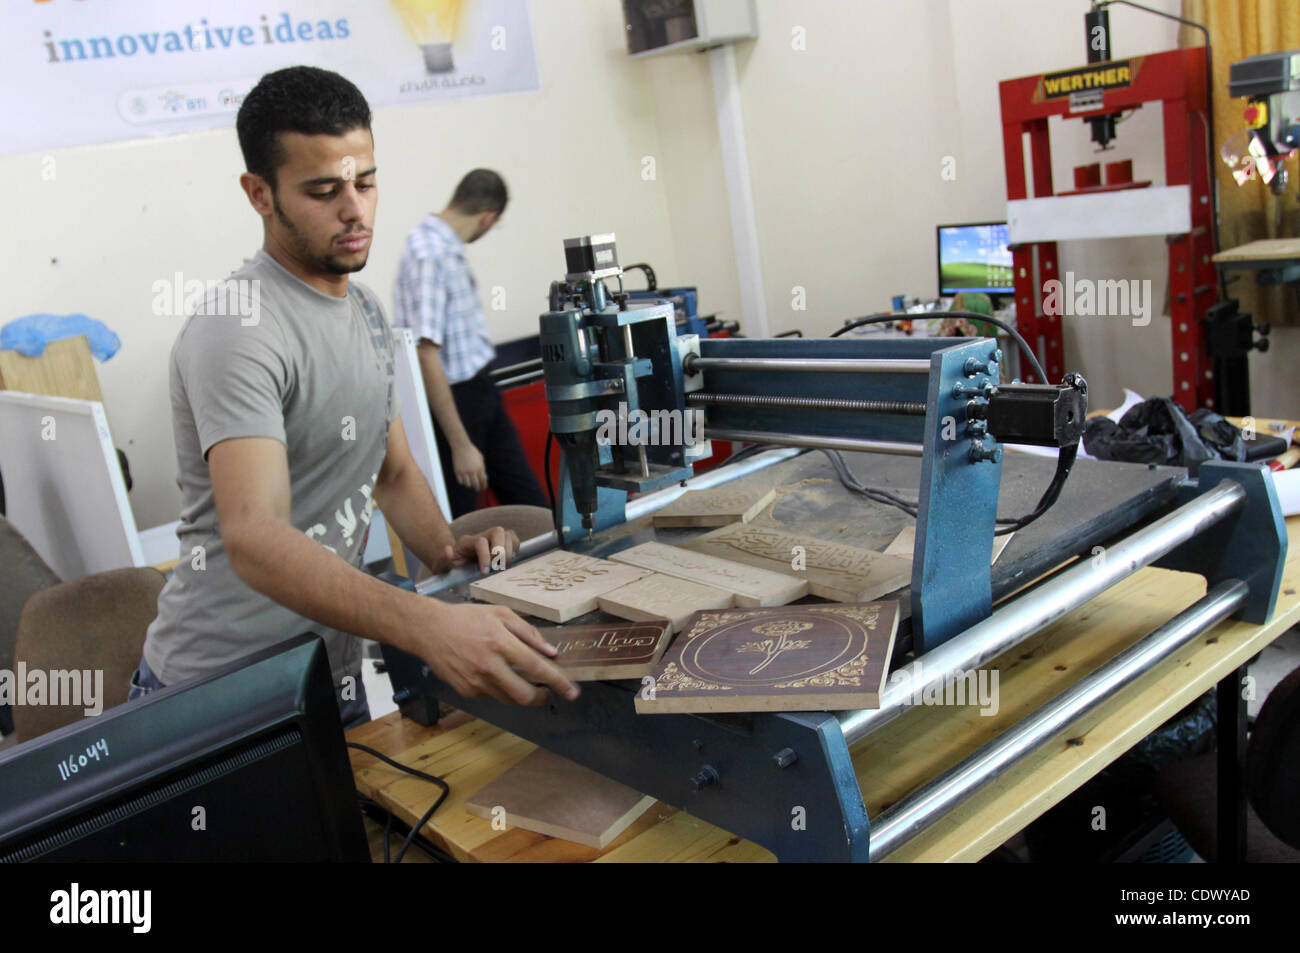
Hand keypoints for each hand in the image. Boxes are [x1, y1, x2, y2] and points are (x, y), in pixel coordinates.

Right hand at [422, 602, 577, 705]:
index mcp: (500, 643)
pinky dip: (501, 689)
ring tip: (525, 681)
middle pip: (524, 695)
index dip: (558, 682)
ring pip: (509, 699)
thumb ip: (528, 633)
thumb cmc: (467, 618)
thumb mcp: (500, 614)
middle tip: (548, 691)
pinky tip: (498, 675)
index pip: (536, 667)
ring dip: (523, 694)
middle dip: (542, 697)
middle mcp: (489, 666)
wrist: (429, 630)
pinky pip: (492, 696)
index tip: (573, 692)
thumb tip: (550, 652)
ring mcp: (476, 682)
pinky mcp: (466, 691)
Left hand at [446, 526, 519, 573]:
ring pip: (508, 534)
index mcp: (467, 542)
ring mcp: (492, 537)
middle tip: (498, 567)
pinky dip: (514, 549)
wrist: (454, 560)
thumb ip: (445, 559)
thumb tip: (448, 550)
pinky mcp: (501, 542)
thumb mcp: (443, 564)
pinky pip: (513, 539)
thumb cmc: (450, 564)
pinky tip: (507, 561)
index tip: (484, 572)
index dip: (485, 556)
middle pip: (498, 531)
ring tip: (502, 566)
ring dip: (509, 551)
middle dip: (501, 550)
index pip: (480, 542)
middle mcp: (482, 536)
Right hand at [452, 442, 487, 491]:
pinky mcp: (457, 472)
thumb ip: (482, 467)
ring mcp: (464, 472)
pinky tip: (464, 480)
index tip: (483, 488)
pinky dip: (462, 482)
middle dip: (477, 488)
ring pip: (468, 485)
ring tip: (470, 483)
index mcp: (479, 468)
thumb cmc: (472, 451)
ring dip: (469, 485)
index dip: (484, 485)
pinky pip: (460, 482)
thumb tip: (484, 477)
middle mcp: (472, 471)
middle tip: (477, 489)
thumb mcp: (481, 458)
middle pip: (476, 484)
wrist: (461, 446)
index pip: (483, 480)